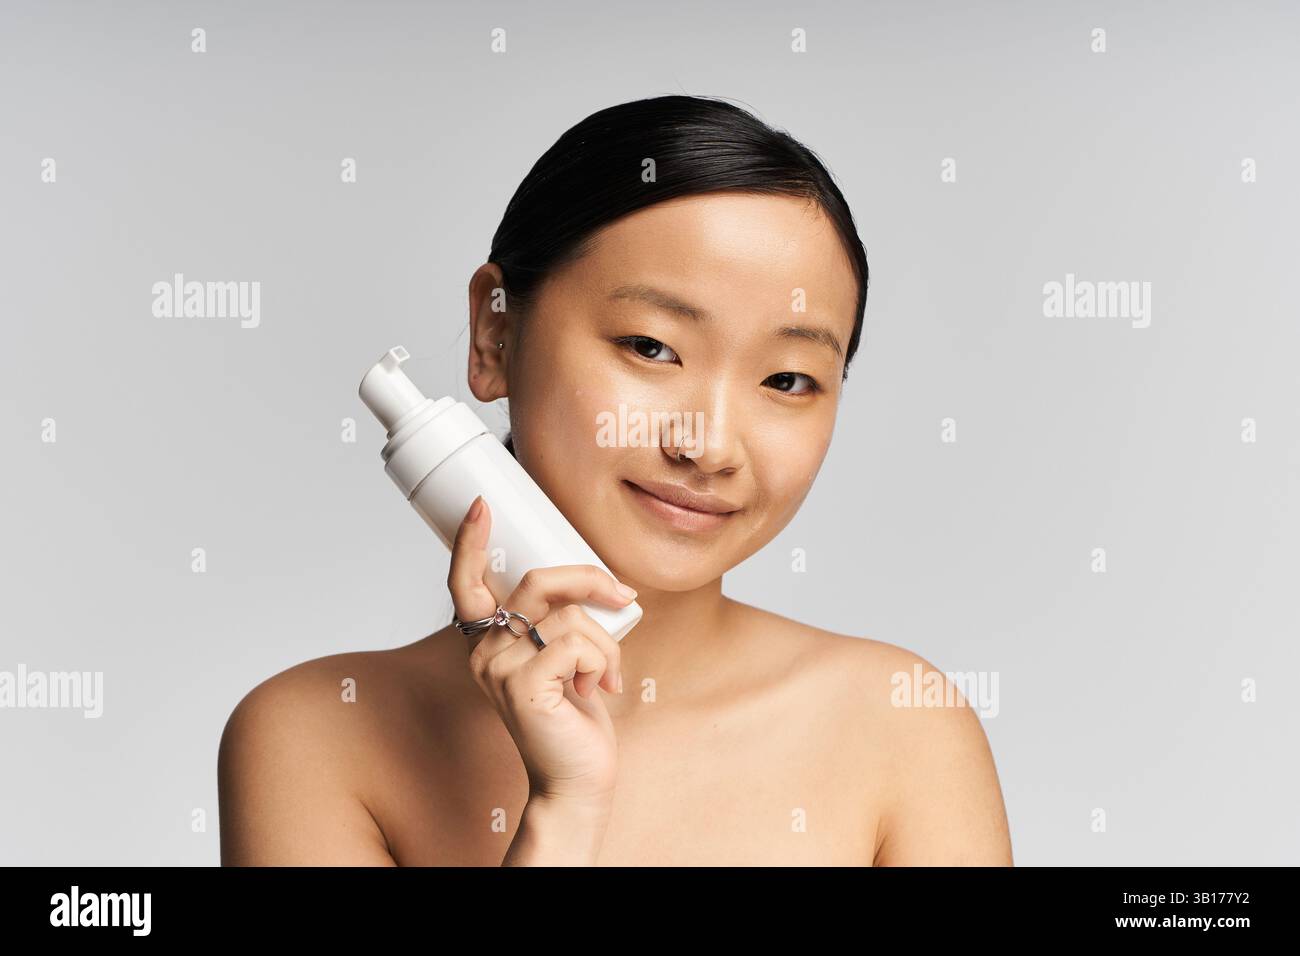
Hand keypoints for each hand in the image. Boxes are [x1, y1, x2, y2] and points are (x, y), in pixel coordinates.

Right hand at [447, 495, 635, 805]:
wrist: (577, 779)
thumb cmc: (573, 716)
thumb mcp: (564, 657)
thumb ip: (558, 621)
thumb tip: (592, 579)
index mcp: (487, 641)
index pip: (466, 583)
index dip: (470, 542)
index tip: (482, 506)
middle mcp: (484, 652)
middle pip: (536, 582)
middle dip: (588, 578)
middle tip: (621, 593)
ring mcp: (500, 670)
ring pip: (568, 616)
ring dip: (606, 642)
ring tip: (606, 675)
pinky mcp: (524, 688)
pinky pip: (577, 643)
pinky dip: (603, 661)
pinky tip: (599, 690)